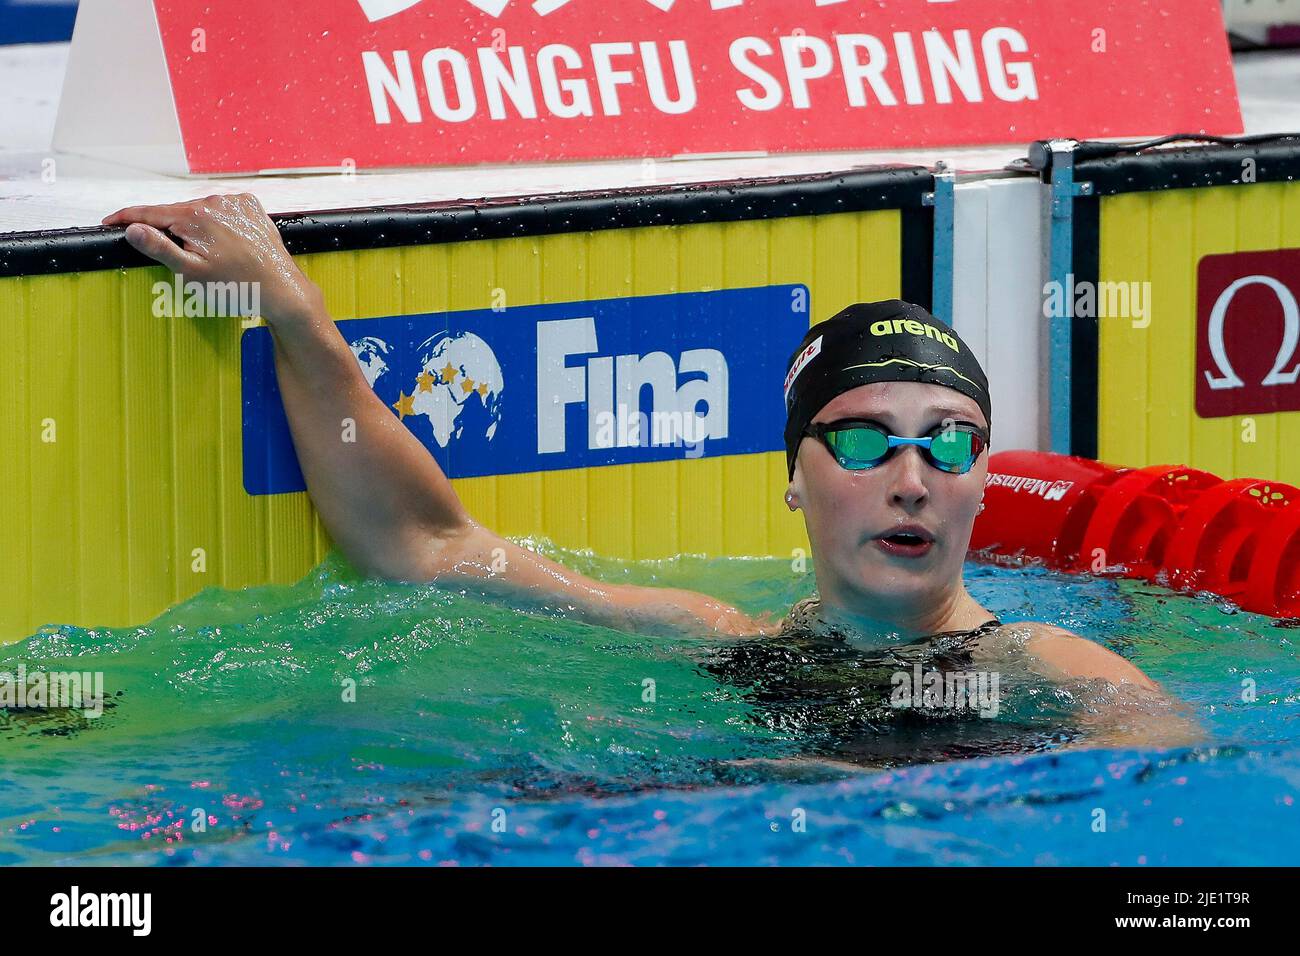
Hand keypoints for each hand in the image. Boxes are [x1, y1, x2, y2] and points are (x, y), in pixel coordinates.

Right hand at [102, 193, 321, 322]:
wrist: (281, 289)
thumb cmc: (237, 286)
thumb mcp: (191, 273)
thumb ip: (160, 248)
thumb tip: (132, 229)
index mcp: (195, 216)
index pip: (150, 212)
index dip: (126, 217)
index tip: (108, 221)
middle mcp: (215, 202)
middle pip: (176, 212)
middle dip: (167, 229)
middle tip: (171, 254)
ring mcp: (235, 202)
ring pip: (200, 211)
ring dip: (194, 226)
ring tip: (207, 256)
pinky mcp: (251, 207)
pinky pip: (223, 211)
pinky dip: (216, 223)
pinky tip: (224, 244)